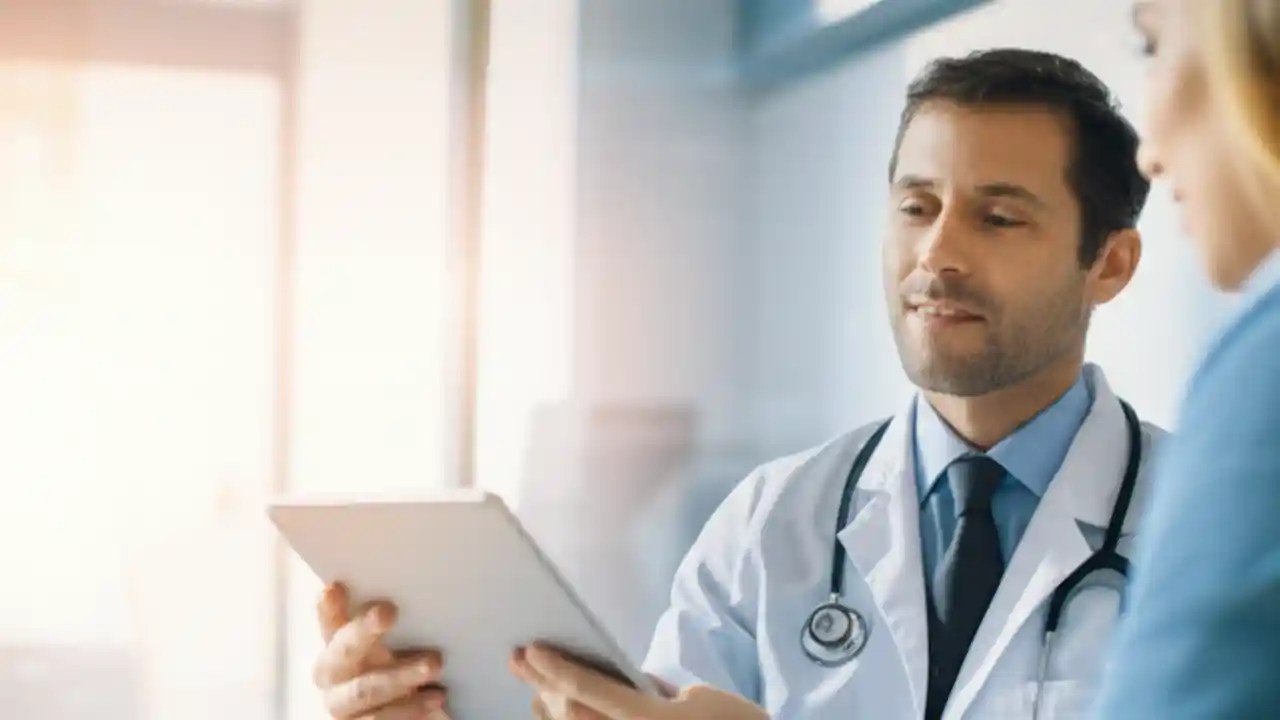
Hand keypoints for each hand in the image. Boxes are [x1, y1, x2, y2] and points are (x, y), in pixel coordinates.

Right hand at [314, 583, 450, 719]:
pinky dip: (412, 708)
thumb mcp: (391, 641)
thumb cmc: (394, 667)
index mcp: (335, 647)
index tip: (335, 587)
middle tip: (388, 612)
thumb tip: (401, 578)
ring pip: (365, 690)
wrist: (401, 709)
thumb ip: (383, 617)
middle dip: (364, 631)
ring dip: (401, 676)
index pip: (328, 621)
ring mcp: (343, 707)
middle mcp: (332, 675)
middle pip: (343, 651)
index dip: (329, 607)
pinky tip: (436, 696)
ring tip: (434, 664)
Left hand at [510, 645, 768, 719]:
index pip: (588, 690)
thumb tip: (621, 678)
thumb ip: (655, 688)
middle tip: (518, 661)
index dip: (555, 668)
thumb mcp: (698, 696)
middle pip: (571, 715)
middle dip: (542, 686)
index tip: (530, 648)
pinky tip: (560, 715)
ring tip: (535, 691)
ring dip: (551, 713)